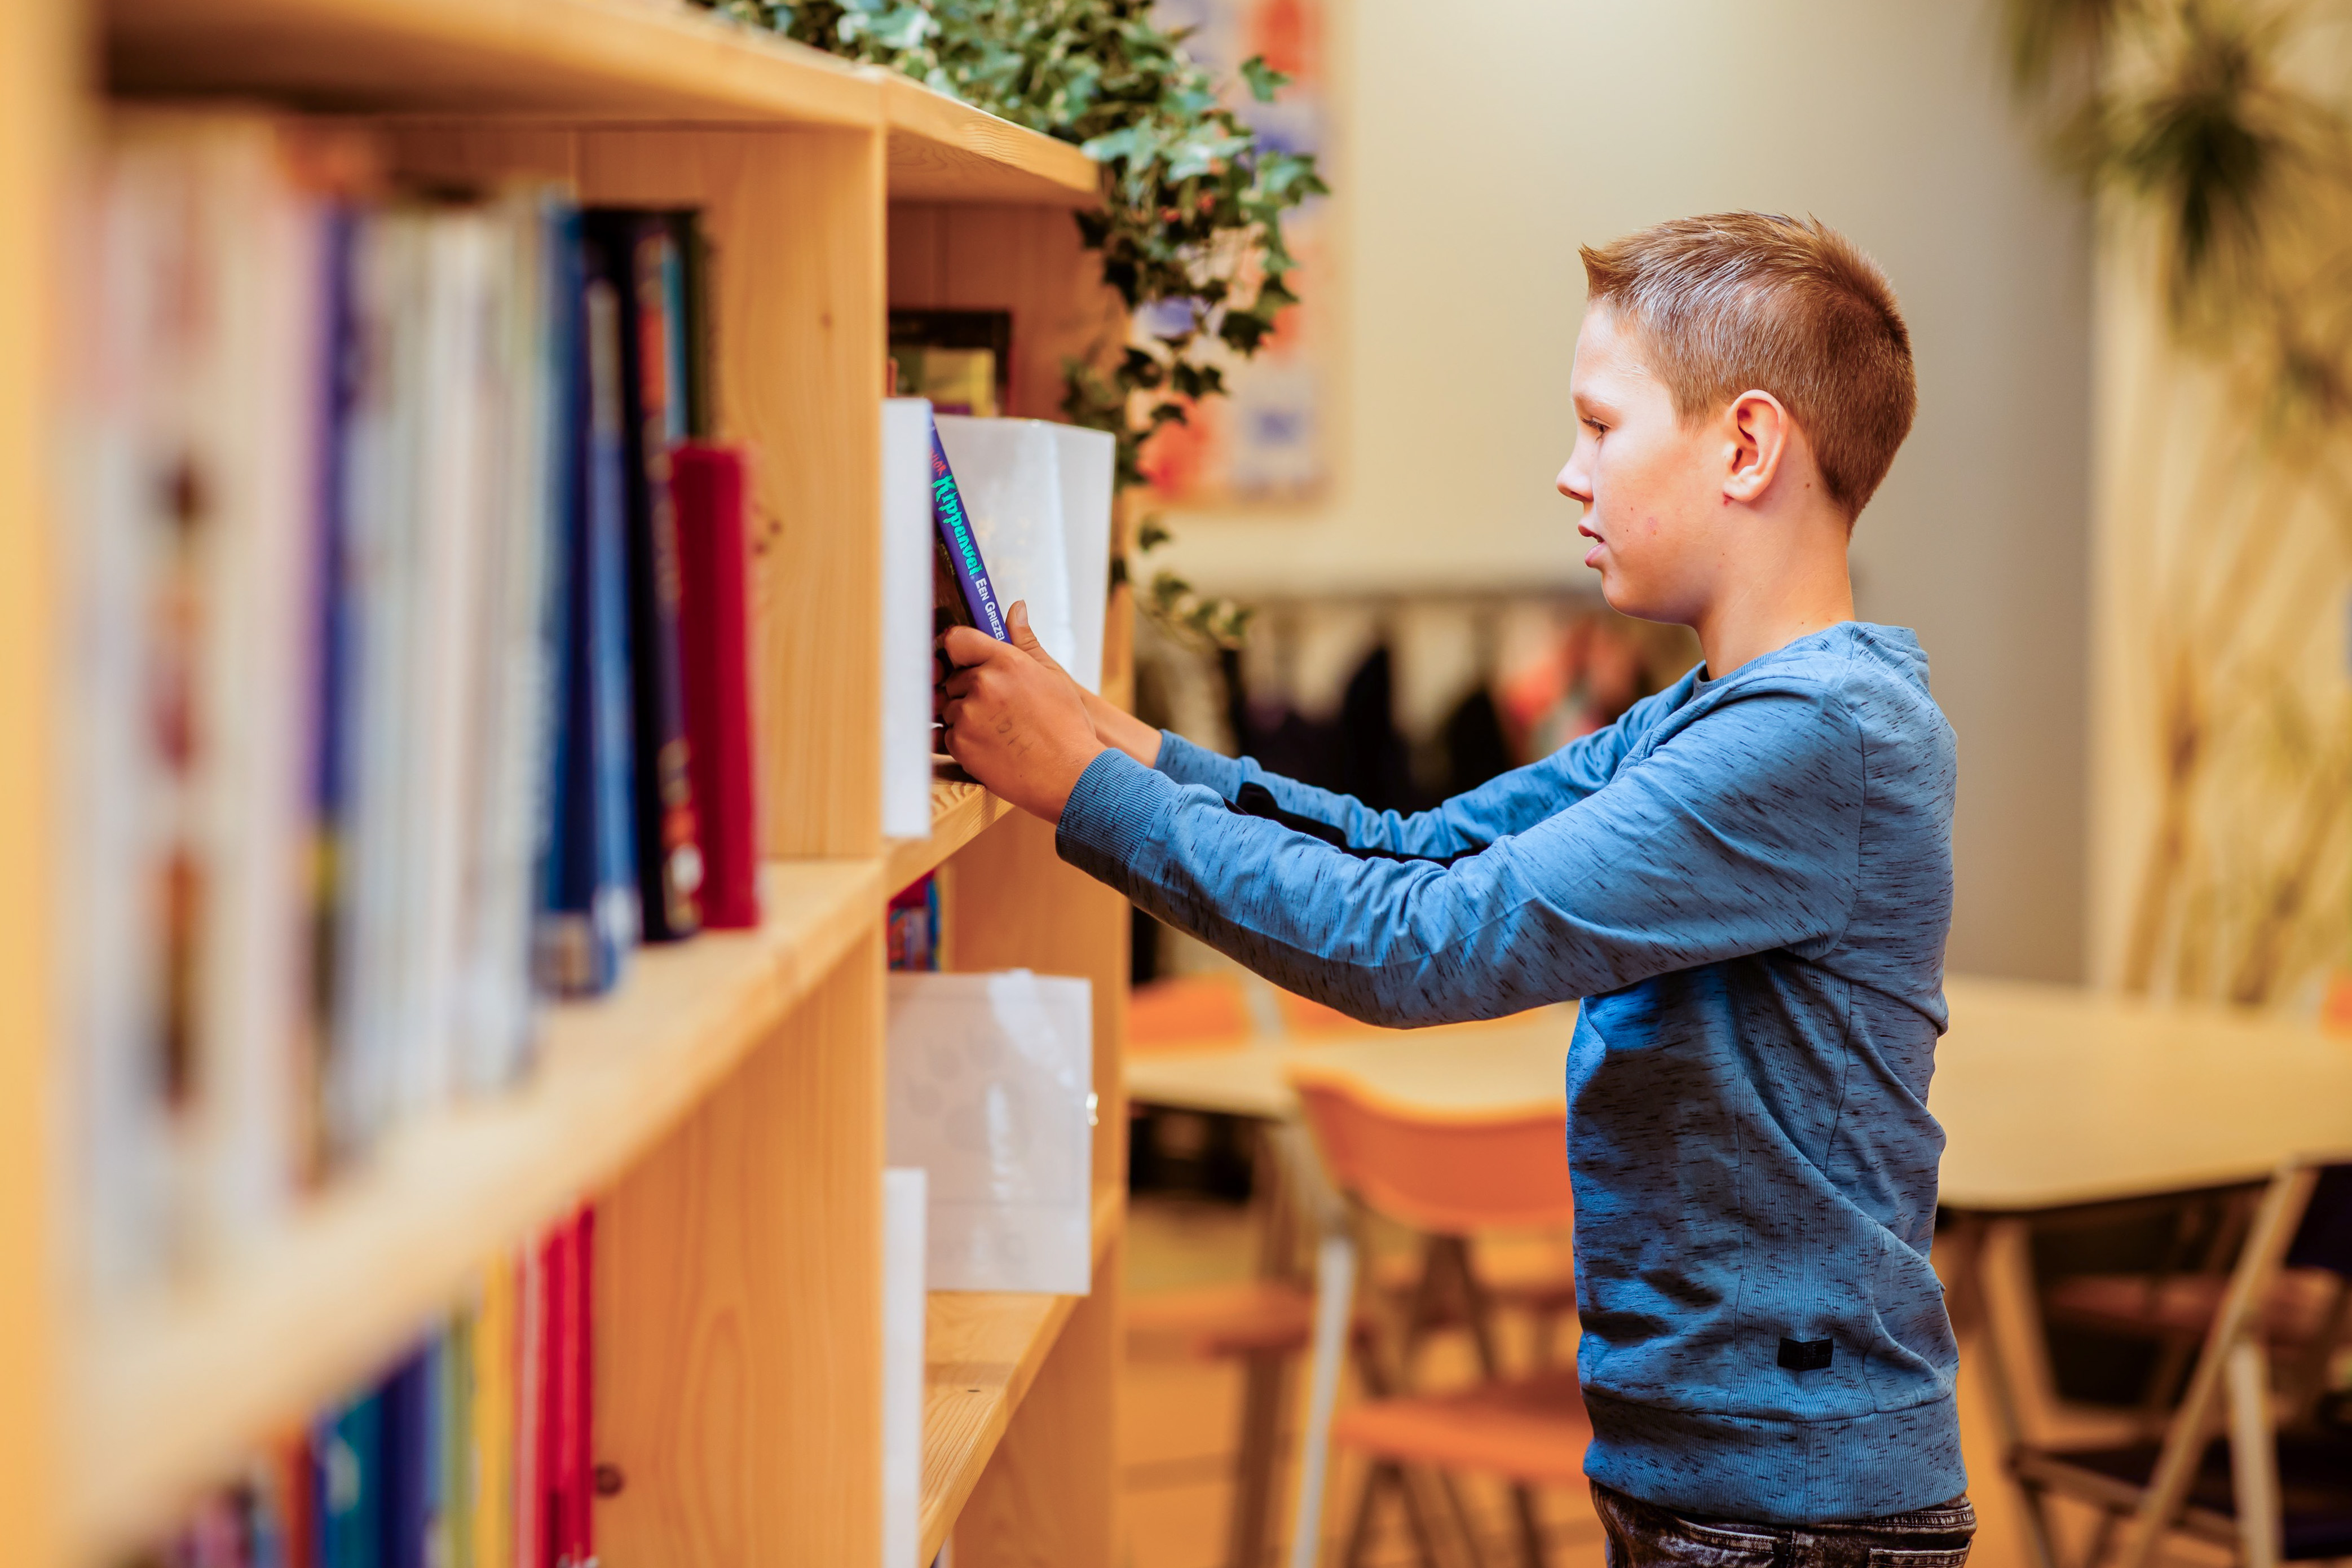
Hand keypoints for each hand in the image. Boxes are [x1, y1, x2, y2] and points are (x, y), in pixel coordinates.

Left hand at [940, 601, 1109, 822]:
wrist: (1069, 776)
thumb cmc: (1067, 727)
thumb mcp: (1052, 676)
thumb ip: (1025, 642)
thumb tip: (1016, 608)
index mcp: (1006, 662)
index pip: (958, 640)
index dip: (957, 650)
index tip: (962, 660)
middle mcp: (983, 684)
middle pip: (953, 678)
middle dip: (967, 690)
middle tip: (997, 709)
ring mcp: (968, 715)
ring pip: (949, 708)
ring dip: (965, 717)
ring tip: (998, 731)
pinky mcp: (960, 744)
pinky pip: (947, 736)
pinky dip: (963, 742)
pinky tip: (991, 747)